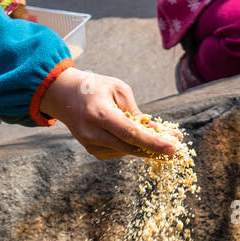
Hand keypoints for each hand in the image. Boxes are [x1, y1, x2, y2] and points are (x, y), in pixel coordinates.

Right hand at [39, 68, 180, 159]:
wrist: (63, 95)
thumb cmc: (96, 88)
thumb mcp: (118, 90)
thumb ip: (137, 112)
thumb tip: (158, 133)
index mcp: (99, 114)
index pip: (131, 134)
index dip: (153, 143)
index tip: (173, 148)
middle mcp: (93, 133)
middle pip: (131, 148)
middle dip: (156, 149)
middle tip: (176, 150)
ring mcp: (90, 144)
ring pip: (127, 152)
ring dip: (146, 147)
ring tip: (161, 139)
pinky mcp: (92, 150)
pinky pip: (119, 152)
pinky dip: (132, 146)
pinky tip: (137, 138)